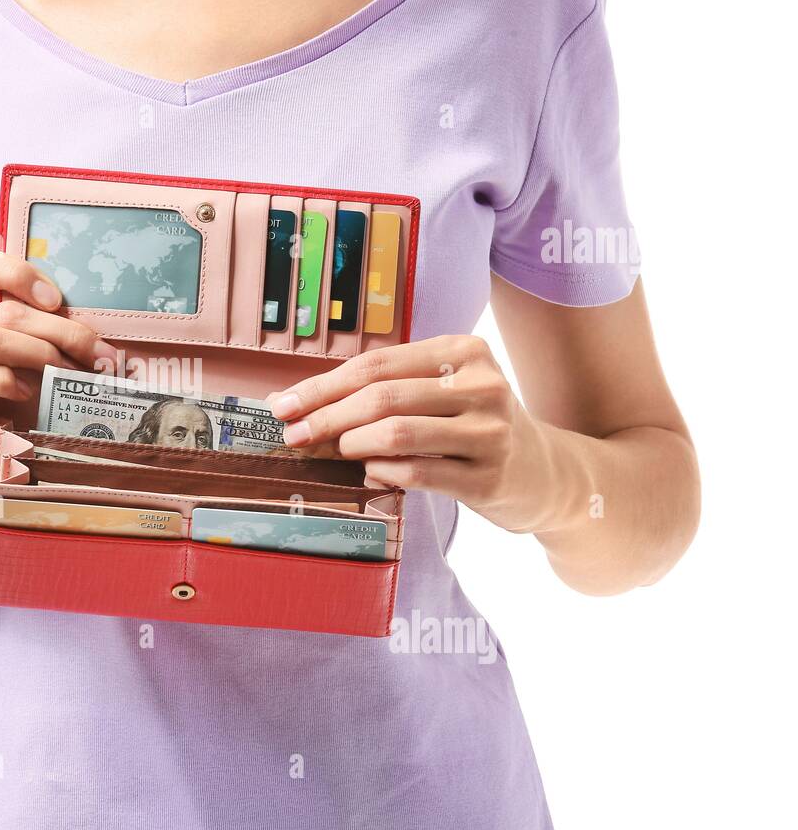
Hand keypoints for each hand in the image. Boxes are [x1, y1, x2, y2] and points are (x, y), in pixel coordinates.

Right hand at [0, 247, 116, 557]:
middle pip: (1, 304)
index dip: (11, 268)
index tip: (54, 299)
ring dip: (44, 350)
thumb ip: (35, 358)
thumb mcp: (15, 390)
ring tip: (74, 376)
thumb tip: (98, 346)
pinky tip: (31, 399)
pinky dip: (12, 380)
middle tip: (99, 355)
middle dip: (60, 325)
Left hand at [267, 335, 558, 533]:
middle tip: (294, 435)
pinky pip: (419, 473)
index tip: (282, 404)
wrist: (547, 475)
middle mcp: (482, 385)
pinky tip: (372, 472)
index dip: (322, 385)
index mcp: (463, 351)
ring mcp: (489, 432)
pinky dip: (383, 472)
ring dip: (353, 444)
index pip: (376, 364)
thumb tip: (304, 405)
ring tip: (338, 452)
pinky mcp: (489, 478)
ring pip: (398, 433)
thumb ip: (389, 390)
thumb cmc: (474, 428)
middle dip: (327, 416)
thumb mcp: (445, 392)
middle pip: (382, 396)